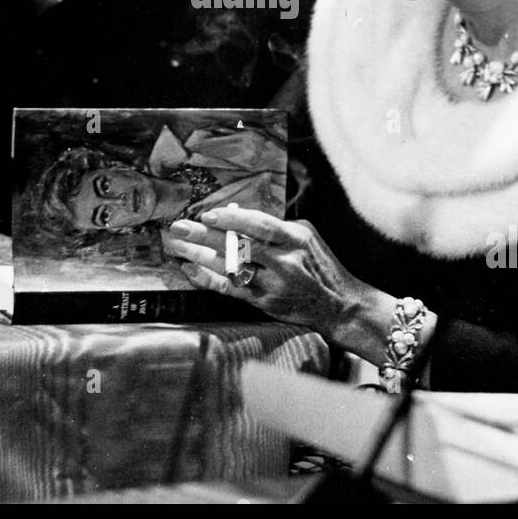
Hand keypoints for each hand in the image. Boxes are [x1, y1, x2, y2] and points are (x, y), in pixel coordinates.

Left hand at [161, 205, 392, 352]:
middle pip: (238, 245)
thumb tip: (239, 216)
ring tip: (178, 246)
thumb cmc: (320, 265)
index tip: (208, 213)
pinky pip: (231, 289)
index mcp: (296, 239)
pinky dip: (209, 279)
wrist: (339, 305)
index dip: (232, 219)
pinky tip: (191, 269)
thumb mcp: (306, 236)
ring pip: (231, 268)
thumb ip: (276, 227)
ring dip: (200, 256)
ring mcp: (274, 284)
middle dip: (205, 235)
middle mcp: (285, 261)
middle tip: (179, 227)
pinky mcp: (266, 303)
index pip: (259, 225)